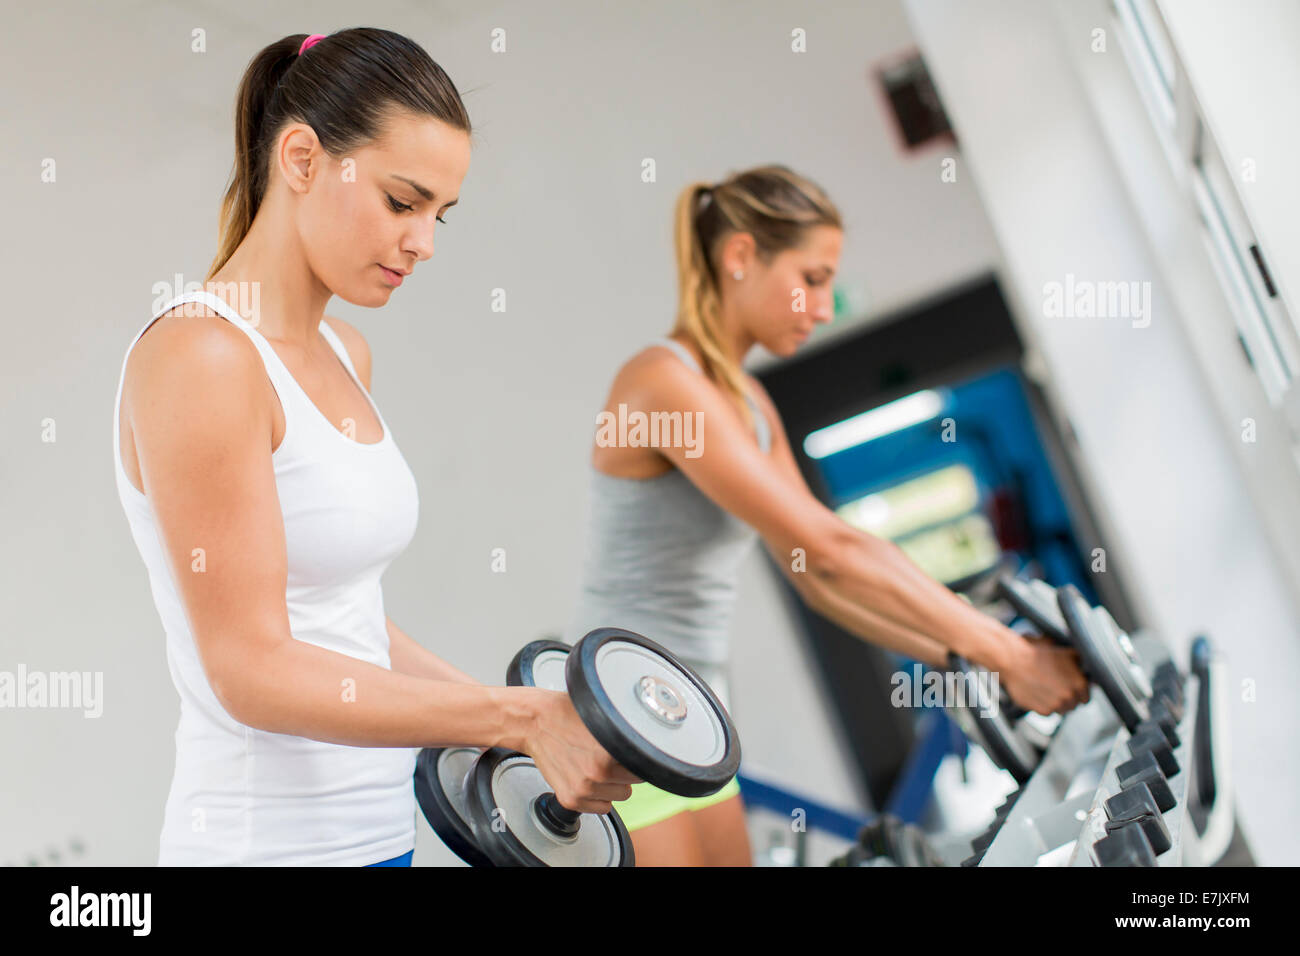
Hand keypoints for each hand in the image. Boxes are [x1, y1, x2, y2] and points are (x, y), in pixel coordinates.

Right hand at [520, 689, 642, 813]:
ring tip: (597, 766)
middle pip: (633, 783)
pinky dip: (599, 796)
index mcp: (608, 752)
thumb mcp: (603, 716)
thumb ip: (625, 733)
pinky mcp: (570, 800)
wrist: (534, 722)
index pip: (643, 767)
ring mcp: (583, 789)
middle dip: (625, 771)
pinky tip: (589, 778)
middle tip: (610, 757)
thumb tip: (645, 742)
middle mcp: (596, 774)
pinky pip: (602, 808)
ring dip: (613, 785)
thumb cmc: (566, 714)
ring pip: (620, 797)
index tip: (629, 753)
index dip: (637, 758)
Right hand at [999, 632, 1090, 715]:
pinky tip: (1038, 692)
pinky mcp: (1042, 711)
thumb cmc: (1038, 655)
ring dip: (1056, 702)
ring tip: (1045, 688)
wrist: (1014, 662)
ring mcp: (1056, 706)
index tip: (1070, 688)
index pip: (1086, 698)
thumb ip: (1080, 664)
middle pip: (1074, 705)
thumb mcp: (1065, 653)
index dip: (1078, 693)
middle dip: (1067, 697)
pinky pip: (1048, 712)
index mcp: (1079, 684)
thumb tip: (1086, 669)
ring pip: (1061, 710)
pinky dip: (1043, 705)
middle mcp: (1070, 697)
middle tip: (1055, 686)